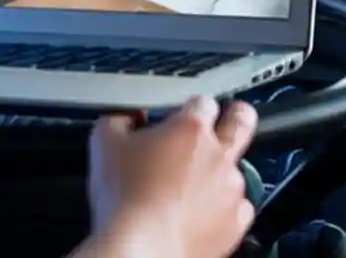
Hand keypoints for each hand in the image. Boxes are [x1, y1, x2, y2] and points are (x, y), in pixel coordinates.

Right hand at [76, 96, 257, 257]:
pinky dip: (221, 207)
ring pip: (236, 170)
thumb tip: (127, 118)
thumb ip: (119, 119)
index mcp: (190, 129)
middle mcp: (218, 155)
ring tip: (190, 187)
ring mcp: (231, 189)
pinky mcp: (235, 222)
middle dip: (237, 115)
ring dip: (218, 172)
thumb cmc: (124, 199)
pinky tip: (197, 212)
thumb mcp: (103, 143)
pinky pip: (237, 207)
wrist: (139, 248)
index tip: (184, 114)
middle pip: (242, 121)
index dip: (191, 105)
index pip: (203, 101)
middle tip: (229, 118)